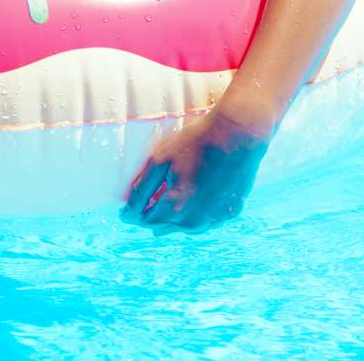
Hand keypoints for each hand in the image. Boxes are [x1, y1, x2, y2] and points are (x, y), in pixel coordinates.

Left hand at [121, 100, 275, 233]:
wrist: (238, 134)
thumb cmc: (195, 142)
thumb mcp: (160, 159)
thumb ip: (141, 189)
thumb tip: (128, 211)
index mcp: (175, 207)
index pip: (144, 221)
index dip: (132, 215)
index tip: (125, 211)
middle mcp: (195, 221)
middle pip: (163, 227)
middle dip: (151, 217)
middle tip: (145, 204)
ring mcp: (215, 219)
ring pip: (184, 228)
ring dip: (172, 218)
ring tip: (166, 203)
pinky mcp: (229, 213)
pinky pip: (204, 221)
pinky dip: (194, 214)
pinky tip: (192, 200)